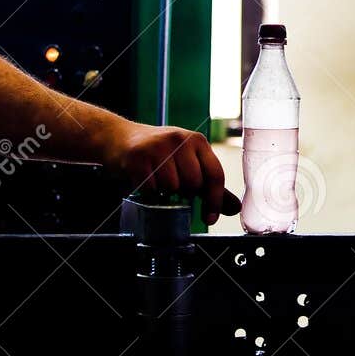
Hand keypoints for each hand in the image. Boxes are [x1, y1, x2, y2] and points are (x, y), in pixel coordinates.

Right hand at [104, 123, 236, 224]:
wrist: (119, 137)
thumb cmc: (159, 153)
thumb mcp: (188, 161)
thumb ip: (211, 186)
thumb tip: (235, 208)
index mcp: (197, 141)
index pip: (215, 174)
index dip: (214, 200)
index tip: (209, 218)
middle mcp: (180, 139)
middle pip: (193, 184)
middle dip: (184, 193)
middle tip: (174, 186)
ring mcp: (158, 146)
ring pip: (172, 188)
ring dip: (165, 192)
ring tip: (158, 179)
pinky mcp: (138, 156)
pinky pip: (151, 188)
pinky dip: (149, 191)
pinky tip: (146, 180)